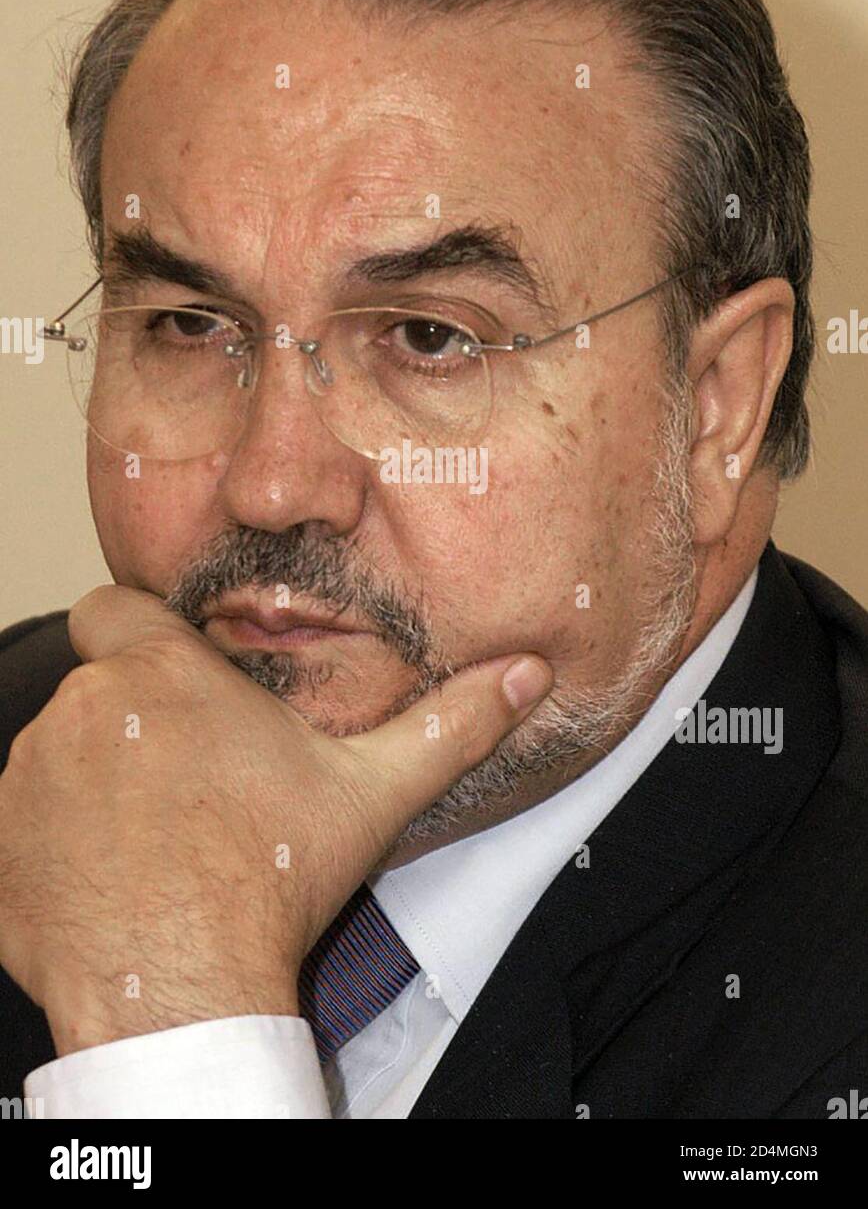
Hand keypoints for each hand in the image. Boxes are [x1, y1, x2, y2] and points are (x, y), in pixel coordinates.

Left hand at [0, 586, 551, 1055]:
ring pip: (60, 755)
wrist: (184, 990)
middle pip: (98, 691)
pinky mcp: (1, 842)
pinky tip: (114, 879)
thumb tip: (526, 674)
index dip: (140, 636)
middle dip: (136, 724)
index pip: (113, 606)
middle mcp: (83, 707)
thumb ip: (449, 723)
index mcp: (163, 674)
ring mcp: (30, 775)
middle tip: (194, 785)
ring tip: (157, 840)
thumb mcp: (372, 792)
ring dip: (96, 782)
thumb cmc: (271, 879)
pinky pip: (23, 821)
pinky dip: (58, 842)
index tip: (177, 683)